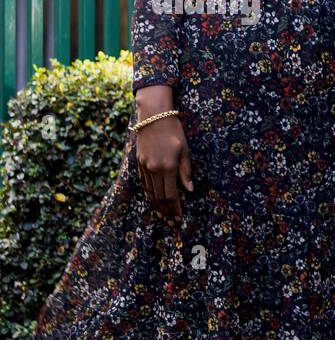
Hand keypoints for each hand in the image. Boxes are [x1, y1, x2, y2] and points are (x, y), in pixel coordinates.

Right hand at [133, 84, 193, 222]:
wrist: (154, 116)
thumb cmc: (174, 132)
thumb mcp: (185, 151)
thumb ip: (186, 172)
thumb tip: (189, 190)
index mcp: (168, 167)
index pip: (171, 195)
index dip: (175, 208)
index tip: (179, 218)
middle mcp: (154, 169)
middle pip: (159, 197)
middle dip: (166, 211)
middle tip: (171, 222)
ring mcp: (144, 166)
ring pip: (150, 192)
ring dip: (156, 205)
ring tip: (162, 216)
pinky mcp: (139, 162)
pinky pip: (143, 183)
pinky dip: (148, 193)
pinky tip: (152, 200)